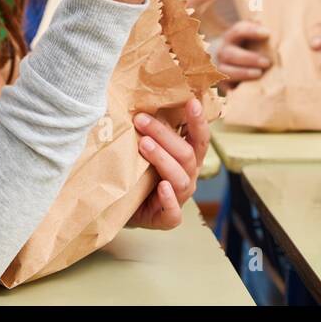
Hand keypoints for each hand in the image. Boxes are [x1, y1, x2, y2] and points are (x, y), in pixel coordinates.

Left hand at [127, 98, 211, 229]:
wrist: (121, 206)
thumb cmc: (136, 172)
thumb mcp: (145, 148)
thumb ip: (151, 130)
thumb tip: (140, 102)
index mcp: (188, 158)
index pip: (199, 137)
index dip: (198, 120)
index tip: (191, 101)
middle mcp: (188, 176)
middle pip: (186, 154)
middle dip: (164, 134)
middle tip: (140, 120)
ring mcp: (180, 198)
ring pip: (179, 178)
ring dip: (162, 158)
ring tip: (143, 144)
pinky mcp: (167, 219)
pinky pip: (174, 212)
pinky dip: (169, 200)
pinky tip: (161, 188)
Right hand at [214, 20, 271, 86]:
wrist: (223, 61)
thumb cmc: (244, 46)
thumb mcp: (248, 36)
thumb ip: (258, 30)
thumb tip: (272, 24)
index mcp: (231, 37)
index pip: (238, 30)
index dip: (252, 31)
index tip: (268, 33)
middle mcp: (222, 52)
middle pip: (231, 54)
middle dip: (249, 58)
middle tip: (267, 62)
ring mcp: (220, 68)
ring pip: (227, 71)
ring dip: (243, 73)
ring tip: (259, 74)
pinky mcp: (222, 83)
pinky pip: (227, 87)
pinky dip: (237, 88)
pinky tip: (251, 89)